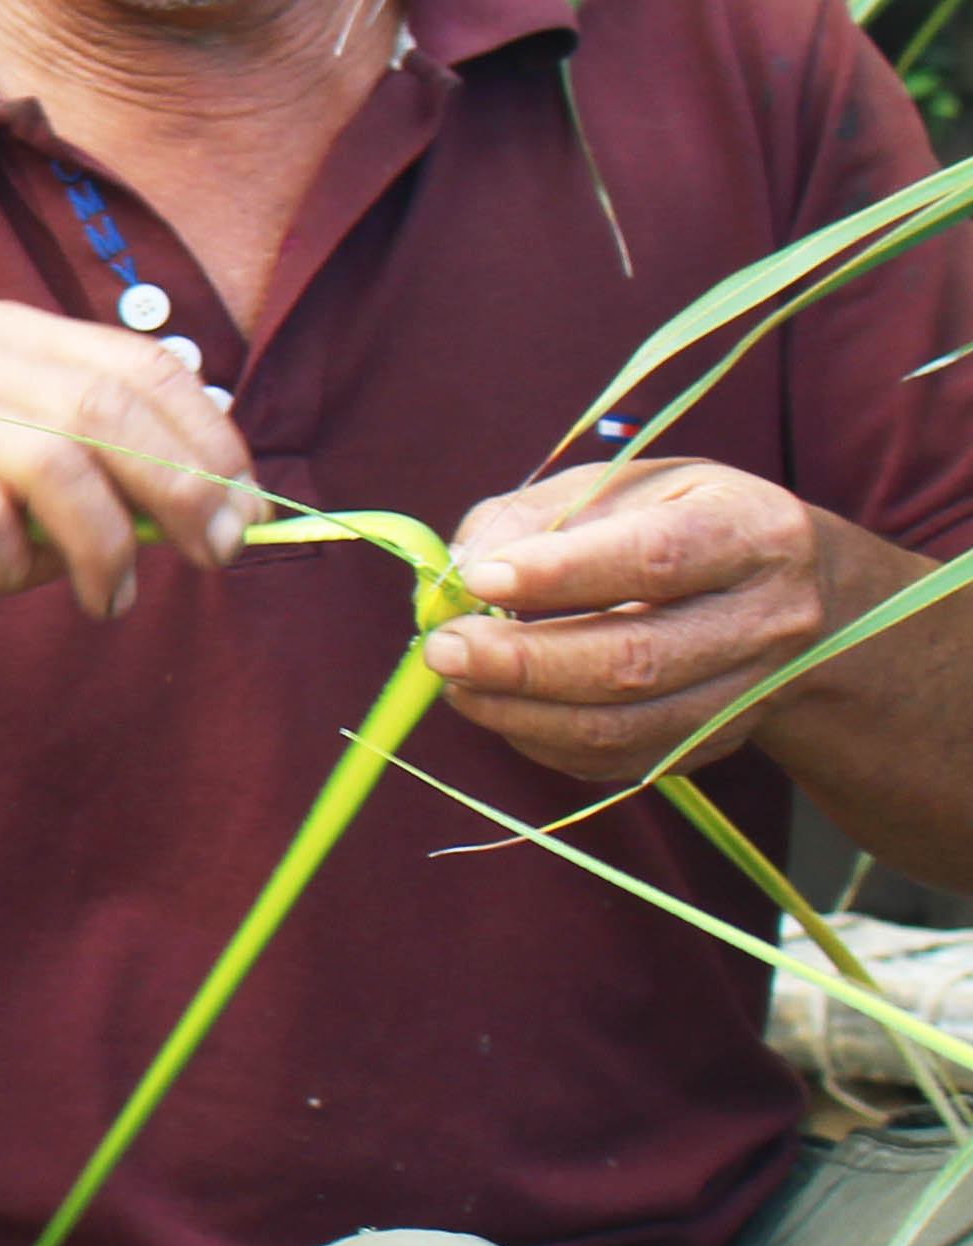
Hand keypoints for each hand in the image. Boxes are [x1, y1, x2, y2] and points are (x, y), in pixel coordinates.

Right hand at [0, 300, 256, 639]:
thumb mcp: (48, 482)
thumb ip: (121, 468)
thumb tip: (234, 495)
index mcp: (12, 335)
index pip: (142, 364)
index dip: (210, 437)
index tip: (248, 506)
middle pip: (107, 408)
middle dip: (182, 490)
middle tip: (219, 554)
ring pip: (56, 463)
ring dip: (109, 546)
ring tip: (114, 597)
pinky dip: (13, 566)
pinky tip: (2, 582)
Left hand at [428, 457, 855, 787]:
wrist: (803, 597)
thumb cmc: (690, 522)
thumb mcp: (630, 485)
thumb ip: (539, 514)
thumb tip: (463, 566)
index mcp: (753, 533)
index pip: (656, 558)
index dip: (560, 573)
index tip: (479, 580)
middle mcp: (768, 620)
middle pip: (636, 660)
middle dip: (523, 662)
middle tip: (443, 648)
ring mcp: (750, 693)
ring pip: (624, 727)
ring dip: (521, 713)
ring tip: (455, 682)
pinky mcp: (719, 742)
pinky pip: (620, 760)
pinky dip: (545, 741)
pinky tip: (501, 708)